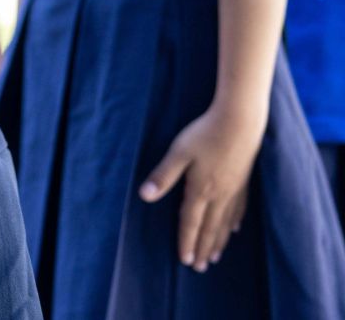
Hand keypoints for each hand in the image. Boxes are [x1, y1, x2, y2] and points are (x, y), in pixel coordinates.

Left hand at [139, 101, 264, 270]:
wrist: (240, 122)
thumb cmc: (205, 134)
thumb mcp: (178, 153)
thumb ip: (163, 176)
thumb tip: (144, 196)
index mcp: (200, 190)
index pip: (190, 222)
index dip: (186, 242)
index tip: (184, 260)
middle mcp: (220, 195)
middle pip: (209, 228)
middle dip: (202, 248)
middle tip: (199, 267)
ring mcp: (234, 189)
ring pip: (225, 222)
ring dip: (218, 241)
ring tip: (214, 257)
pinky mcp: (244, 181)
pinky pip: (239, 209)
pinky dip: (234, 223)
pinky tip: (234, 229)